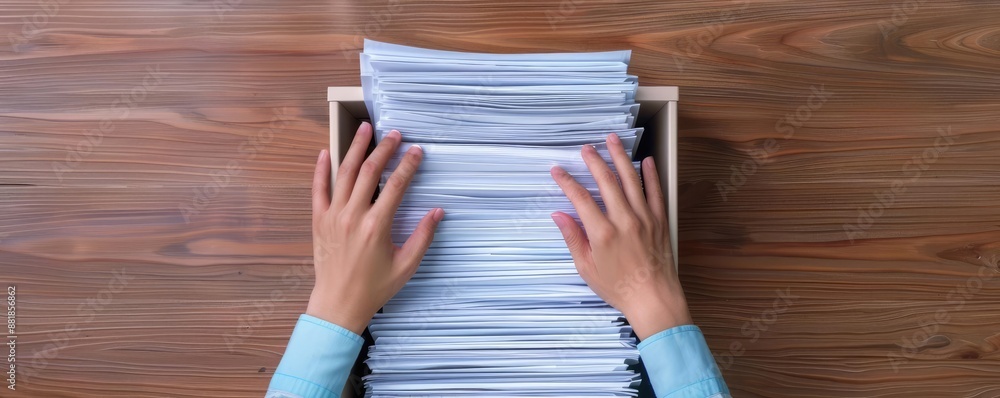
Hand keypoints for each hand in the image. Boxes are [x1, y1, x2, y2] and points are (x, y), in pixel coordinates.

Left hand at [307, 122, 443, 334]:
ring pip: (345, 174)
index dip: (408, 165)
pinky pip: (318, 189)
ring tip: (364, 130)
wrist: (338, 304)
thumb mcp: (406, 265)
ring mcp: (333, 216)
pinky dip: (321, 169)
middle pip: (370, 172)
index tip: (416, 151)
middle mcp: (354, 216)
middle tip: (395, 134)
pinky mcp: (319, 221)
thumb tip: (437, 212)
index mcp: (377, 226)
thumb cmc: (374, 288)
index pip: (396, 185)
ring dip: (355, 149)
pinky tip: (326, 152)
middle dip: (385, 149)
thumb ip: (423, 236)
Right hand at [550, 133, 691, 339]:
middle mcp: (624, 221)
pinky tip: (646, 161)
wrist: (653, 299)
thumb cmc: (618, 288)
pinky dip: (651, 175)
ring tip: (613, 140)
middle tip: (586, 148)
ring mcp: (645, 219)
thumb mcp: (587, 268)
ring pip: (631, 180)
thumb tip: (559, 215)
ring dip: (621, 158)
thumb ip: (573, 238)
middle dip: (594, 161)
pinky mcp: (660, 221)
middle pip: (607, 182)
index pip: (580, 199)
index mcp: (602, 234)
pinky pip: (656, 192)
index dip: (567, 182)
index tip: (557, 170)